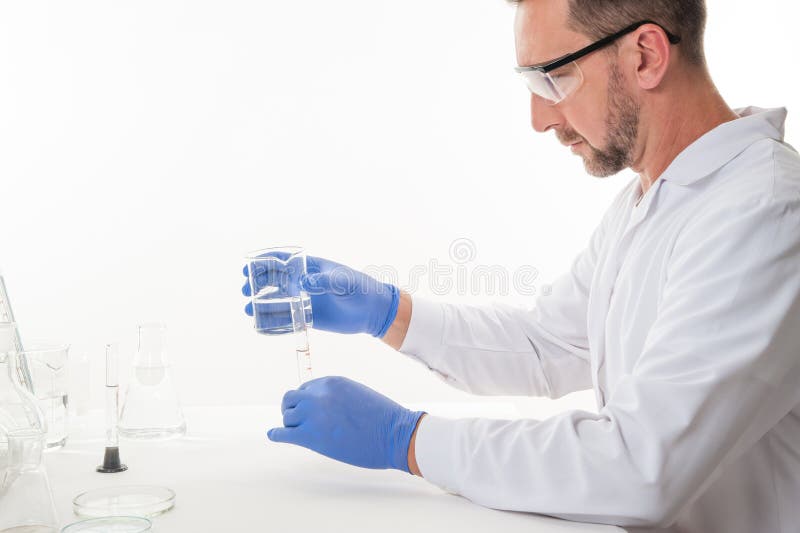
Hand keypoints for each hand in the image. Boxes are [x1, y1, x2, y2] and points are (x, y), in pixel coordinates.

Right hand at [243, 255, 399, 336]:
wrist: (373, 311)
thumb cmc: (361, 289)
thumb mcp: (345, 282)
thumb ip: (325, 281)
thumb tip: (303, 282)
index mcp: (311, 267)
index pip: (283, 260)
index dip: (265, 262)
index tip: (250, 267)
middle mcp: (303, 282)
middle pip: (274, 280)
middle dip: (257, 282)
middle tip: (247, 290)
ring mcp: (304, 300)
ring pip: (277, 300)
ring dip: (261, 303)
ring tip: (249, 309)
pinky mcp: (307, 317)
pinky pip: (286, 319)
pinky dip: (273, 321)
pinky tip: (261, 325)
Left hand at [267, 376, 424, 472]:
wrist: (394, 433)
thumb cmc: (383, 417)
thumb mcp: (357, 394)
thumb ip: (337, 396)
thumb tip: (324, 407)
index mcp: (331, 382)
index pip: (306, 388)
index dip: (305, 400)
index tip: (307, 410)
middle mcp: (318, 395)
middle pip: (291, 399)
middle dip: (293, 409)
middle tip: (297, 420)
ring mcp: (313, 415)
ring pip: (287, 416)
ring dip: (291, 424)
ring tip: (296, 432)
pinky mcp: (311, 437)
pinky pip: (283, 433)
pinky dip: (276, 434)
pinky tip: (273, 435)